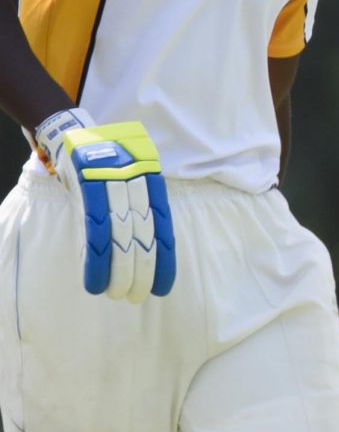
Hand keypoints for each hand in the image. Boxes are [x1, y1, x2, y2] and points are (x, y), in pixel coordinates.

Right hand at [34, 107, 176, 301]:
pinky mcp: (88, 193)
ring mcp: (113, 189)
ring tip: (117, 295)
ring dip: (119, 273)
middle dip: (141, 273)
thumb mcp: (139, 175)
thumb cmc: (111, 160)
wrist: (79, 134)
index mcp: (153, 186)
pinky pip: (94, 235)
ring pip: (121, 241)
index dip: (165, 261)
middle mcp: (137, 187)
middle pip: (144, 240)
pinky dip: (95, 263)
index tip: (163, 287)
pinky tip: (95, 283)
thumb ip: (146, 205)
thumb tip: (152, 243)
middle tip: (137, 297)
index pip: (164, 231)